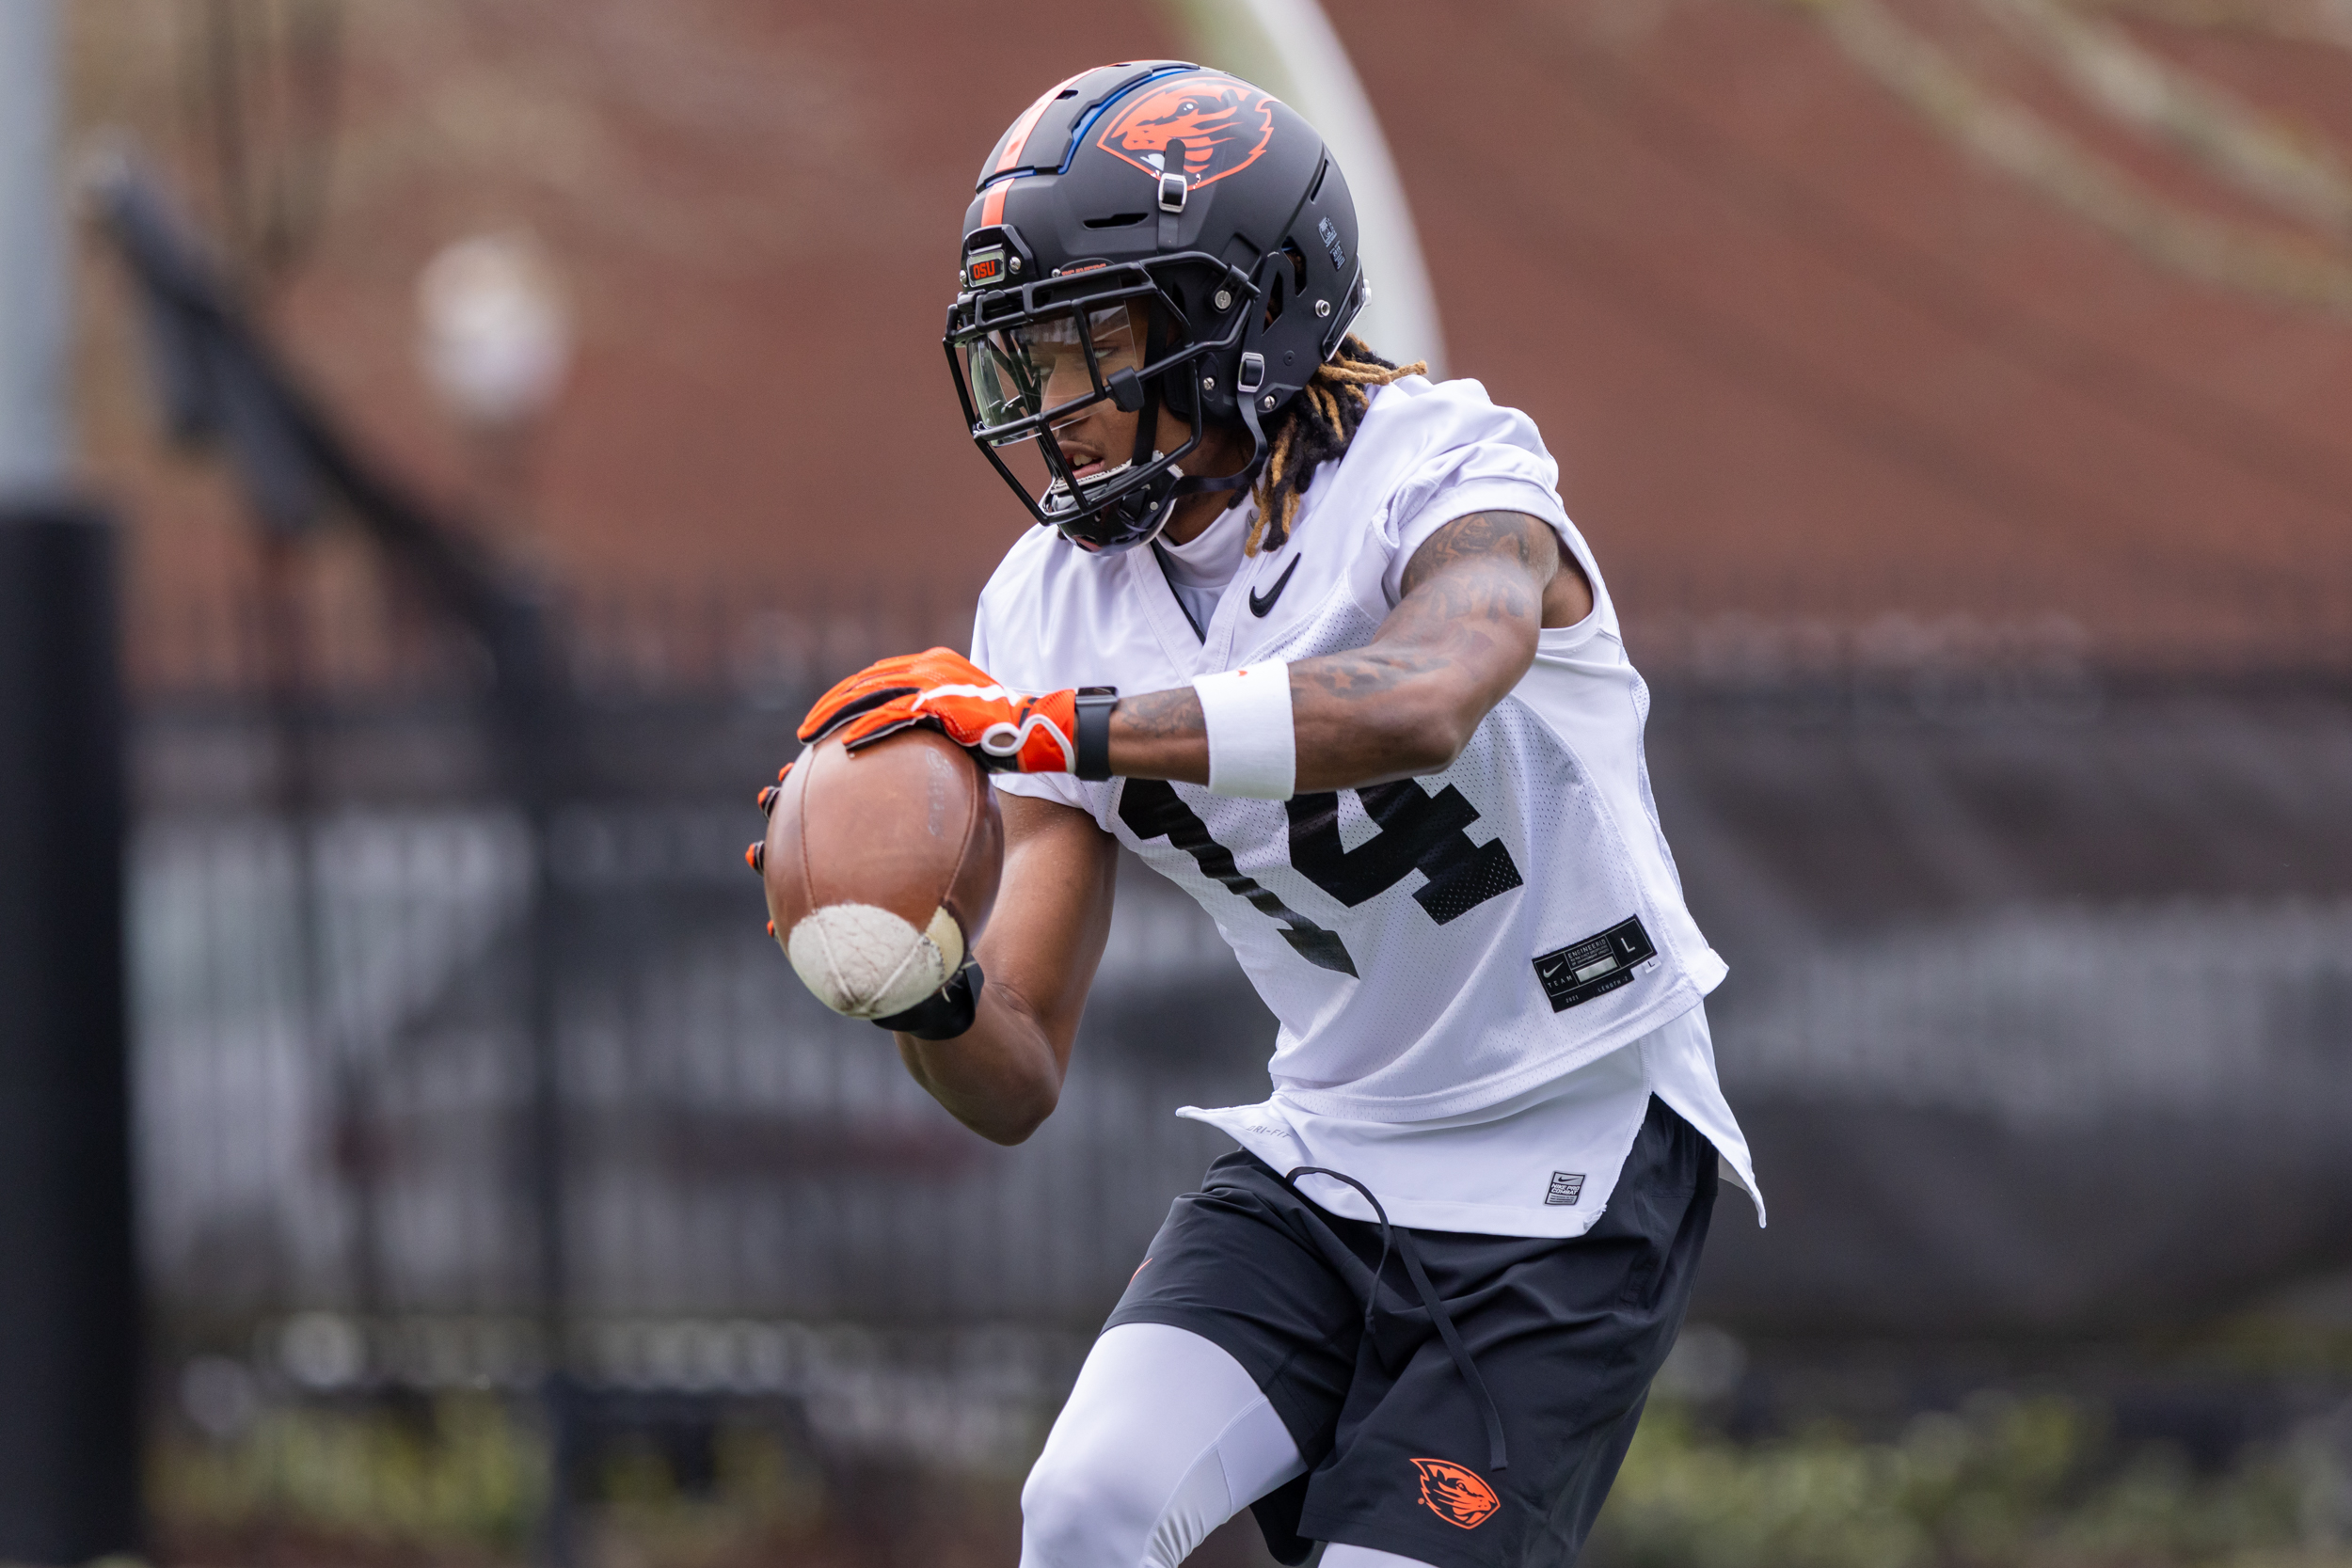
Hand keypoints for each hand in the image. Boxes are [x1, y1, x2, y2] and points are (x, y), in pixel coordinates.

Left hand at [797, 647, 1079, 773]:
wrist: (1038, 730)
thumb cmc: (1004, 734)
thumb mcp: (962, 721)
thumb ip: (933, 724)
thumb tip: (909, 751)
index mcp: (933, 665)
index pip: (878, 676)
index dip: (846, 696)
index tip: (823, 718)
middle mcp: (930, 666)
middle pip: (866, 682)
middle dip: (830, 705)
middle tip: (804, 730)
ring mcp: (935, 681)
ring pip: (871, 694)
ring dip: (836, 715)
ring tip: (809, 735)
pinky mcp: (942, 702)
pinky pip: (894, 714)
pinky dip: (867, 728)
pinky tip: (846, 745)